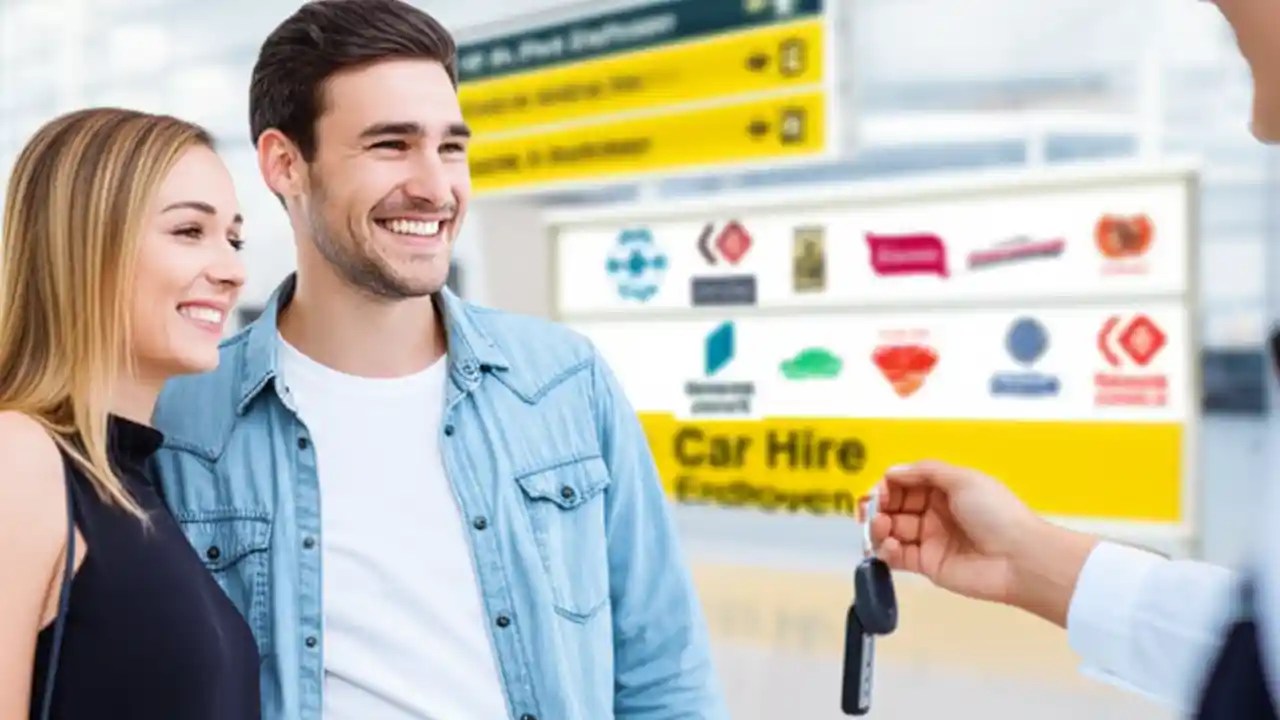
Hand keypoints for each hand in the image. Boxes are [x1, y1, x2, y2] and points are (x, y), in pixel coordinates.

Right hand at [868, 460, 1095, 624]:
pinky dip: (886, 551)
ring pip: (891, 531)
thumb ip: (924, 472)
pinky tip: (891, 546)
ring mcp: (929, 540)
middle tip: (872, 511)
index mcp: (944, 489)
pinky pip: (897, 557)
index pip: (904, 483)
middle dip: (878, 507)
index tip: (878, 491)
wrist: (1020, 558)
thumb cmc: (995, 513)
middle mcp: (934, 513)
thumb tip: (890, 472)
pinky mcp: (927, 566)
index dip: (887, 485)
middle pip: (893, 507)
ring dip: (879, 528)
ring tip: (883, 528)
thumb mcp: (963, 479)